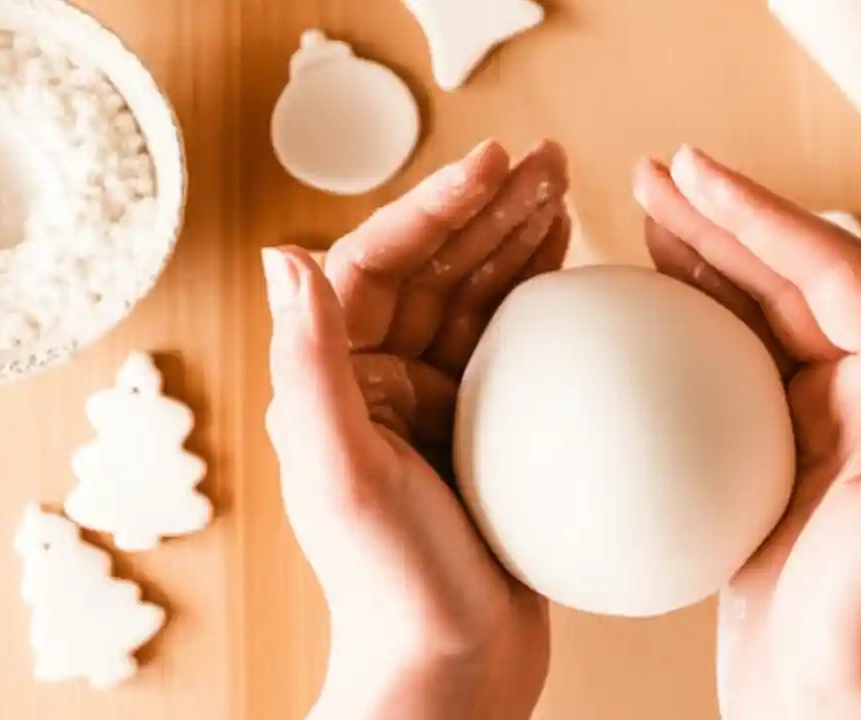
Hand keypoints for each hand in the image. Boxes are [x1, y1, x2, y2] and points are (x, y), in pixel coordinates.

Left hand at [263, 140, 570, 719]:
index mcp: (337, 383)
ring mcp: (437, 406)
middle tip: (549, 163)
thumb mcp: (344, 477)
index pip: (379, 265)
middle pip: (435, 269)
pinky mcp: (486, 431)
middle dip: (489, 209)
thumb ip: (311, 367)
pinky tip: (575, 270)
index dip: (434, 206)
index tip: (493, 166)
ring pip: (478, 299)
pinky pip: (517, 346)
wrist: (455, 675)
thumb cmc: (395, 593)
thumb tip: (286, 257)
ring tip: (567, 192)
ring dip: (518, 241)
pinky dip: (544, 301)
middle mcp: (381, 384)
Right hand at [635, 147, 860, 719]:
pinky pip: (713, 377)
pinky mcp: (761, 462)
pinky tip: (631, 329)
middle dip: (716, 221)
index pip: (825, 270)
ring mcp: (805, 427)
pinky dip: (676, 340)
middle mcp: (859, 393)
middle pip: (779, 280)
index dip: (757, 211)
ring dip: (694, 268)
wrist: (824, 706)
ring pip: (743, 320)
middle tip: (647, 178)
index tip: (688, 171)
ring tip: (636, 225)